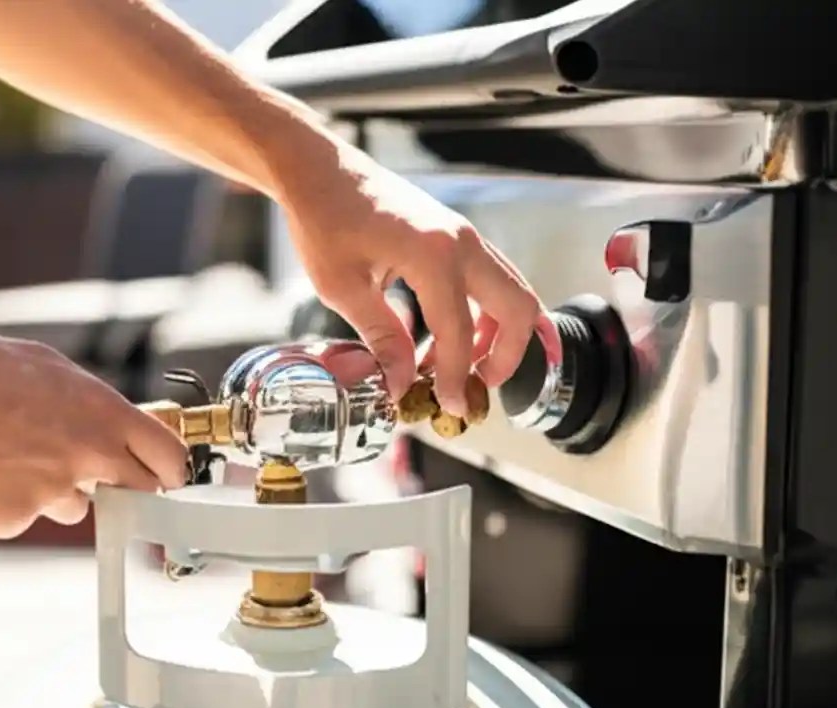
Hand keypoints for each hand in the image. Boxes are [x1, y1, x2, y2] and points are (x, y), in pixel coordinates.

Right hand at [0, 328, 187, 537]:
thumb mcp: (41, 367)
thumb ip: (82, 403)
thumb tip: (100, 424)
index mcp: (100, 411)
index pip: (166, 456)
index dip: (169, 471)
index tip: (167, 479)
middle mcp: (85, 456)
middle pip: (133, 491)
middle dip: (121, 488)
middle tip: (88, 473)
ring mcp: (48, 493)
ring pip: (68, 506)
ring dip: (48, 491)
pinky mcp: (9, 521)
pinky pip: (17, 518)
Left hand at [277, 143, 558, 415]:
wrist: (319, 171)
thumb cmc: (324, 219)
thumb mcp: (343, 288)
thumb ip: (381, 338)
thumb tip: (402, 385)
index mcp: (434, 254)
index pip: (461, 332)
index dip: (458, 377)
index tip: (450, 407)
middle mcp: (462, 241)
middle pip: (517, 308)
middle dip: (504, 357)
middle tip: (474, 389)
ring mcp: (464, 235)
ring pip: (511, 292)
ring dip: (495, 336)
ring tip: (454, 369)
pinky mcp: (456, 235)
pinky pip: (490, 280)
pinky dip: (482, 313)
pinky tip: (445, 338)